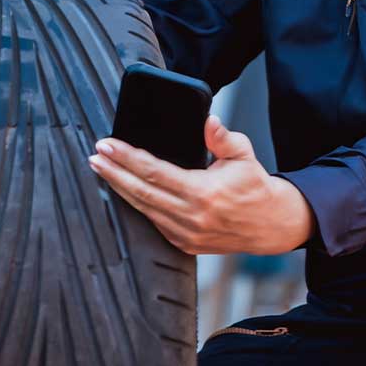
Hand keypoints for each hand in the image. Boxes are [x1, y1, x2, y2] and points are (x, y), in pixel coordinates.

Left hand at [86, 114, 316, 254]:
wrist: (270, 224)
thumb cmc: (255, 187)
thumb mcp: (243, 155)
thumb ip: (222, 138)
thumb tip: (208, 121)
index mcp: (203, 192)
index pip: (154, 171)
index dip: (127, 157)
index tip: (109, 145)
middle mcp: (191, 216)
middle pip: (140, 191)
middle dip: (113, 172)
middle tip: (95, 156)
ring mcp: (185, 234)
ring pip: (142, 209)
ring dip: (119, 188)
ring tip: (102, 170)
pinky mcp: (185, 244)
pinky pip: (153, 221)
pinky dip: (137, 204)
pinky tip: (125, 190)